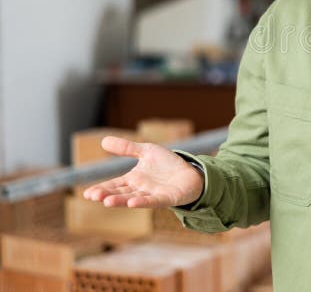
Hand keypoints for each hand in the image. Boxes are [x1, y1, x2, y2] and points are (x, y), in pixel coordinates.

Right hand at [82, 136, 204, 207]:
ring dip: (121, 200)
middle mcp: (140, 189)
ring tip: (107, 202)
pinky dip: (143, 202)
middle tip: (93, 196)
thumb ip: (127, 148)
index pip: (114, 185)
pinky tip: (132, 203)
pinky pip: (153, 201)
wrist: (190, 173)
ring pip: (134, 198)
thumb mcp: (146, 151)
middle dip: (107, 195)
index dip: (101, 189)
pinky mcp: (166, 198)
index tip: (87, 194)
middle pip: (121, 193)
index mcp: (133, 179)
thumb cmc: (167, 164)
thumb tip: (103, 140)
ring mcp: (152, 194)